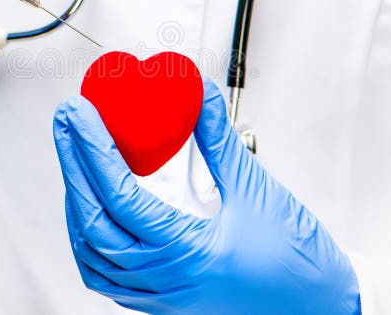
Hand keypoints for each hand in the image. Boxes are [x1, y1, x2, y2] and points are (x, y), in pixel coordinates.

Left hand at [53, 79, 360, 313]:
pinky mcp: (167, 304)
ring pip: (94, 257)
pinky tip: (98, 215)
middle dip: (72, 168)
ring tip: (76, 165)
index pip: (119, 196)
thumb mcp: (258, 193)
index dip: (92, 150)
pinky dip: (93, 242)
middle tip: (67, 126)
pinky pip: (111, 278)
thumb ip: (220, 142)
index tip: (80, 116)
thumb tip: (200, 97)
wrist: (323, 310)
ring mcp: (162, 299)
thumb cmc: (300, 266)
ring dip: (77, 207)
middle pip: (93, 224)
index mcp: (186, 255)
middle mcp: (166, 283)